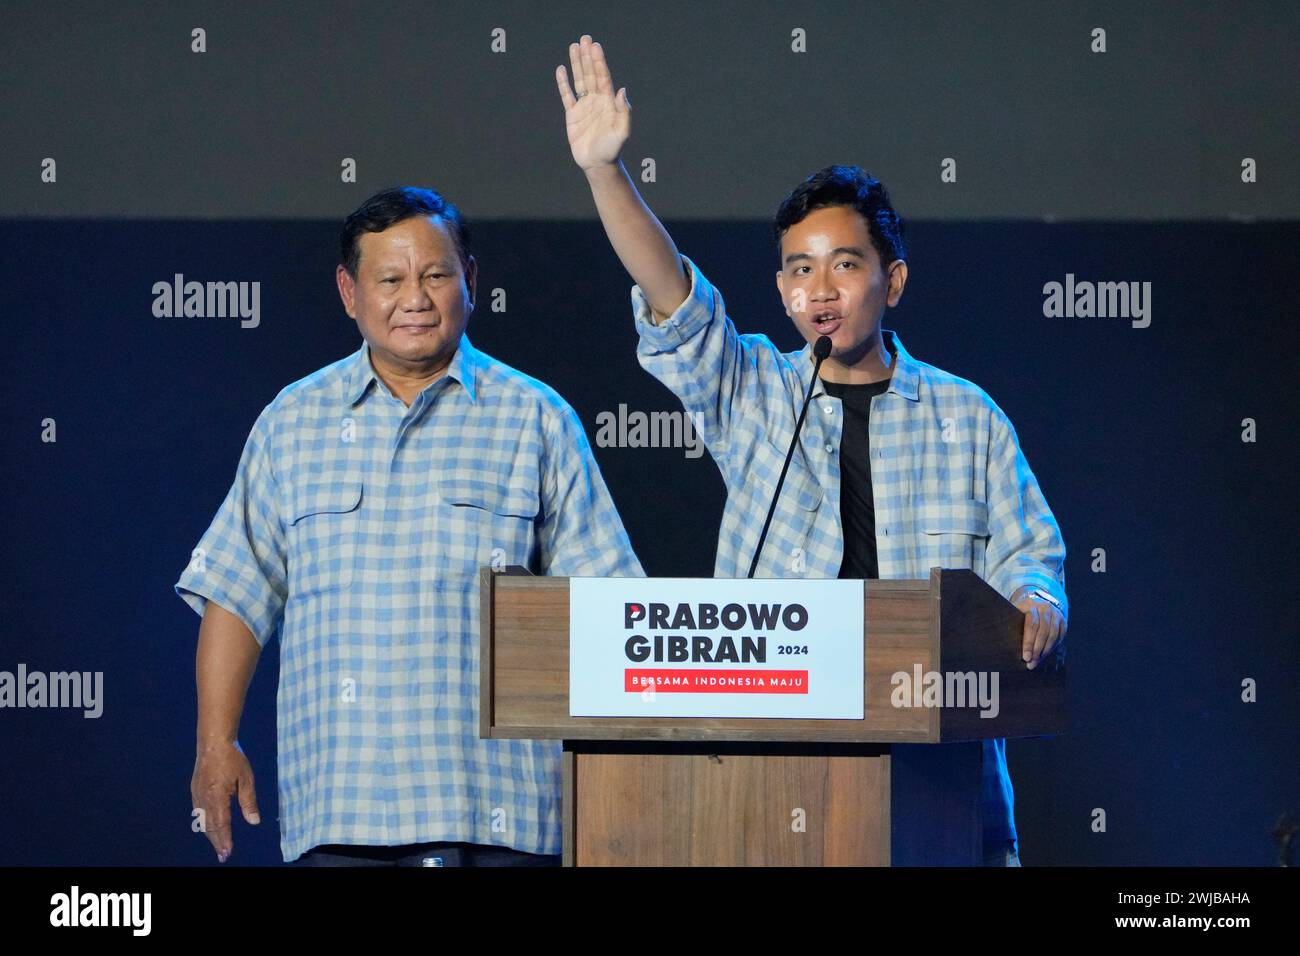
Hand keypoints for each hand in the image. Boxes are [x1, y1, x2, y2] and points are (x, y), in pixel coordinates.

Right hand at [191, 739, 259, 862]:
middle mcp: (204, 798)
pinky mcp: (195, 789)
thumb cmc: (233, 758)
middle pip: (209, 826)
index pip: (221, 824)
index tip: (227, 853)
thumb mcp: (246, 779)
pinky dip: (204, 822)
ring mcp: (197, 794)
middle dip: (217, 842)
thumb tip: (254, 821)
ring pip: (202, 820)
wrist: (213, 742)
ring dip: (210, 834)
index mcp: (217, 796)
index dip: (225, 840)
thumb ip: (249, 801)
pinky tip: (209, 826)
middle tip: (223, 855)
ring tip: (218, 845)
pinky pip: (198, 811)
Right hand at [555, 34, 630, 170]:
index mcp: (609, 102)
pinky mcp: (572, 115)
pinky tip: (561, 69)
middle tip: (584, 38)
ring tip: (573, 47)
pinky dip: (563, 83)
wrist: (598, 164)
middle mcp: (597, 101)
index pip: (603, 77)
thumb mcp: (622, 132)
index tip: (595, 46)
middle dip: (587, 56)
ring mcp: (584, 107)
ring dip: (576, 64)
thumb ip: (624, 111)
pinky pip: (567, 95)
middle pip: (590, 74)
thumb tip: (622, 90)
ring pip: (579, 80)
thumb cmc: (612, 150)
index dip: (599, 61)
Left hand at [1011, 587, 1065, 669]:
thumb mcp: (1013, 612)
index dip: (1028, 643)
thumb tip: (1005, 646)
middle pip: (1043, 632)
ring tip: (1036, 661)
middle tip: (1031, 663)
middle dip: (1037, 650)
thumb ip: (1011, 624)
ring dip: (1045, 651)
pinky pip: (1059, 636)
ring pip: (1053, 635)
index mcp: (1030, 605)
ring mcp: (1055, 613)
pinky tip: (1044, 655)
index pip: (1031, 625)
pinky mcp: (1062, 620)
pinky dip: (1052, 647)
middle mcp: (1045, 608)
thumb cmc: (1020, 611)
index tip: (1025, 657)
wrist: (1037, 600)